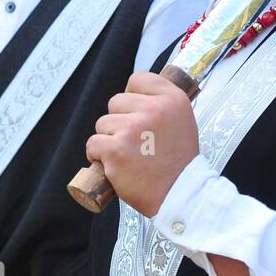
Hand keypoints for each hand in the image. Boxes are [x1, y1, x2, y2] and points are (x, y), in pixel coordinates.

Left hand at [85, 71, 198, 217]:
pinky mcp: (115, 149)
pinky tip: (113, 165)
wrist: (180, 195)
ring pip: (103, 124)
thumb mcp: (182, 120)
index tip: (138, 114)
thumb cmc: (179, 162)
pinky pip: (93, 143)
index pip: (137, 79)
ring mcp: (132, 128)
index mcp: (172, 98)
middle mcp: (153, 109)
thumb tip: (134, 93)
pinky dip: (97, 156)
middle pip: (115, 102)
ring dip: (109, 139)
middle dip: (120, 121)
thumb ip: (162, 103)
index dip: (132, 97)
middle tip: (136, 142)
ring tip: (128, 156)